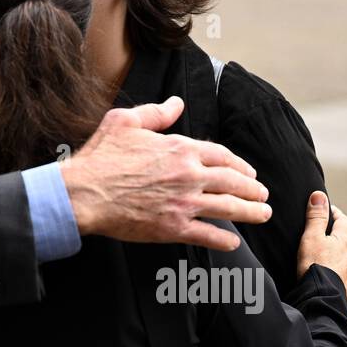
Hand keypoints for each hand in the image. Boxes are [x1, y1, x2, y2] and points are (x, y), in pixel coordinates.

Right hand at [60, 96, 270, 251]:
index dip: (239, 164)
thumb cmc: (101, 157)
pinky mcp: (174, 227)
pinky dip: (224, 240)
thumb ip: (156, 113)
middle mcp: (188, 175)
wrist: (84, 193)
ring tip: (262, 215)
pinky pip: (208, 235)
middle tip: (263, 195)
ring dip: (250, 212)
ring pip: (228, 208)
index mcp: (180, 148)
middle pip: (233, 182)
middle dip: (253, 189)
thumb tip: (176, 103)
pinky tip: (232, 242)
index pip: (222, 156)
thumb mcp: (125, 122)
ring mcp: (184, 203)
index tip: (248, 172)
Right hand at [296, 192, 346, 308]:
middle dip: (336, 238)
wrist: (322, 300)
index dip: (335, 214)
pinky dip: (340, 278)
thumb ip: (315, 217)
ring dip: (339, 259)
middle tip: (323, 236)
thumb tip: (319, 195)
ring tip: (325, 261)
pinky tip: (331, 282)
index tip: (327, 210)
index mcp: (345, 242)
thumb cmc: (315, 267)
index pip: (343, 221)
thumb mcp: (311, 237)